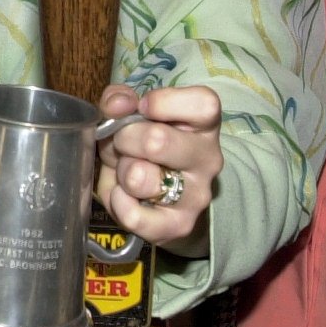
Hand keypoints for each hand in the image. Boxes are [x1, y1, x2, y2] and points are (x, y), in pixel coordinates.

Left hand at [93, 83, 221, 255]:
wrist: (160, 196)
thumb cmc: (144, 143)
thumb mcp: (132, 115)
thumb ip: (121, 100)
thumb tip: (117, 104)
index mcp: (204, 124)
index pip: (204, 104)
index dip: (162, 102)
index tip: (143, 108)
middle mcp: (208, 160)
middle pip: (157, 141)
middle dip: (124, 139)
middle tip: (123, 144)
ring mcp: (196, 196)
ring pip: (139, 178)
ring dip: (120, 171)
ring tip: (126, 171)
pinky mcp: (178, 226)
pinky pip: (133, 215)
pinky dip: (117, 201)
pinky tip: (123, 194)